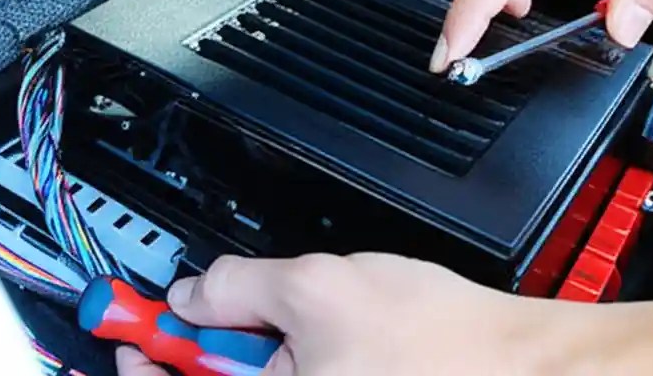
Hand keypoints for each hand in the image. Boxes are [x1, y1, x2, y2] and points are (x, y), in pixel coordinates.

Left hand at [113, 253, 574, 375]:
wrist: (523, 368)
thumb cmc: (444, 346)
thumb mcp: (322, 288)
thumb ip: (238, 285)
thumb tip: (193, 289)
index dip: (139, 357)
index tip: (129, 330)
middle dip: (204, 348)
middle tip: (211, 312)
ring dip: (255, 353)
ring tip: (299, 322)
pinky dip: (290, 363)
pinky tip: (321, 342)